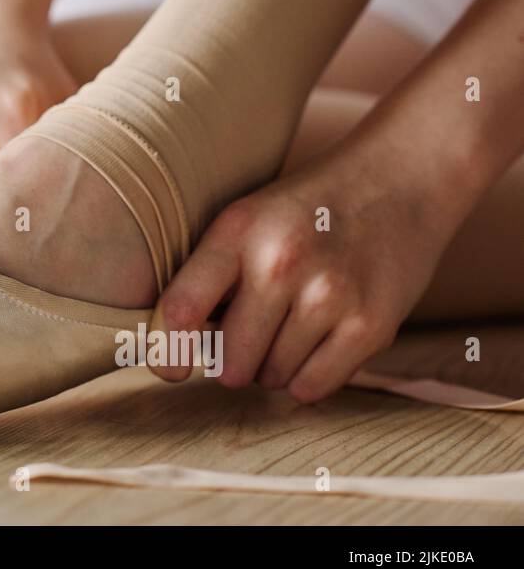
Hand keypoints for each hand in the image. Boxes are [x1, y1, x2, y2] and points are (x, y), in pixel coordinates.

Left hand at [150, 140, 457, 401]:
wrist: (400, 180)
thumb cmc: (307, 209)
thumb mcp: (247, 220)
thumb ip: (209, 274)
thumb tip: (174, 345)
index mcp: (238, 232)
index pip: (183, 308)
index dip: (168, 350)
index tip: (171, 370)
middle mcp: (280, 263)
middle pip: (230, 359)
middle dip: (231, 362)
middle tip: (247, 340)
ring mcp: (329, 295)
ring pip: (272, 377)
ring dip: (272, 367)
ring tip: (289, 328)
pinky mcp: (370, 325)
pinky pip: (314, 387)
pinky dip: (307, 380)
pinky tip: (313, 347)